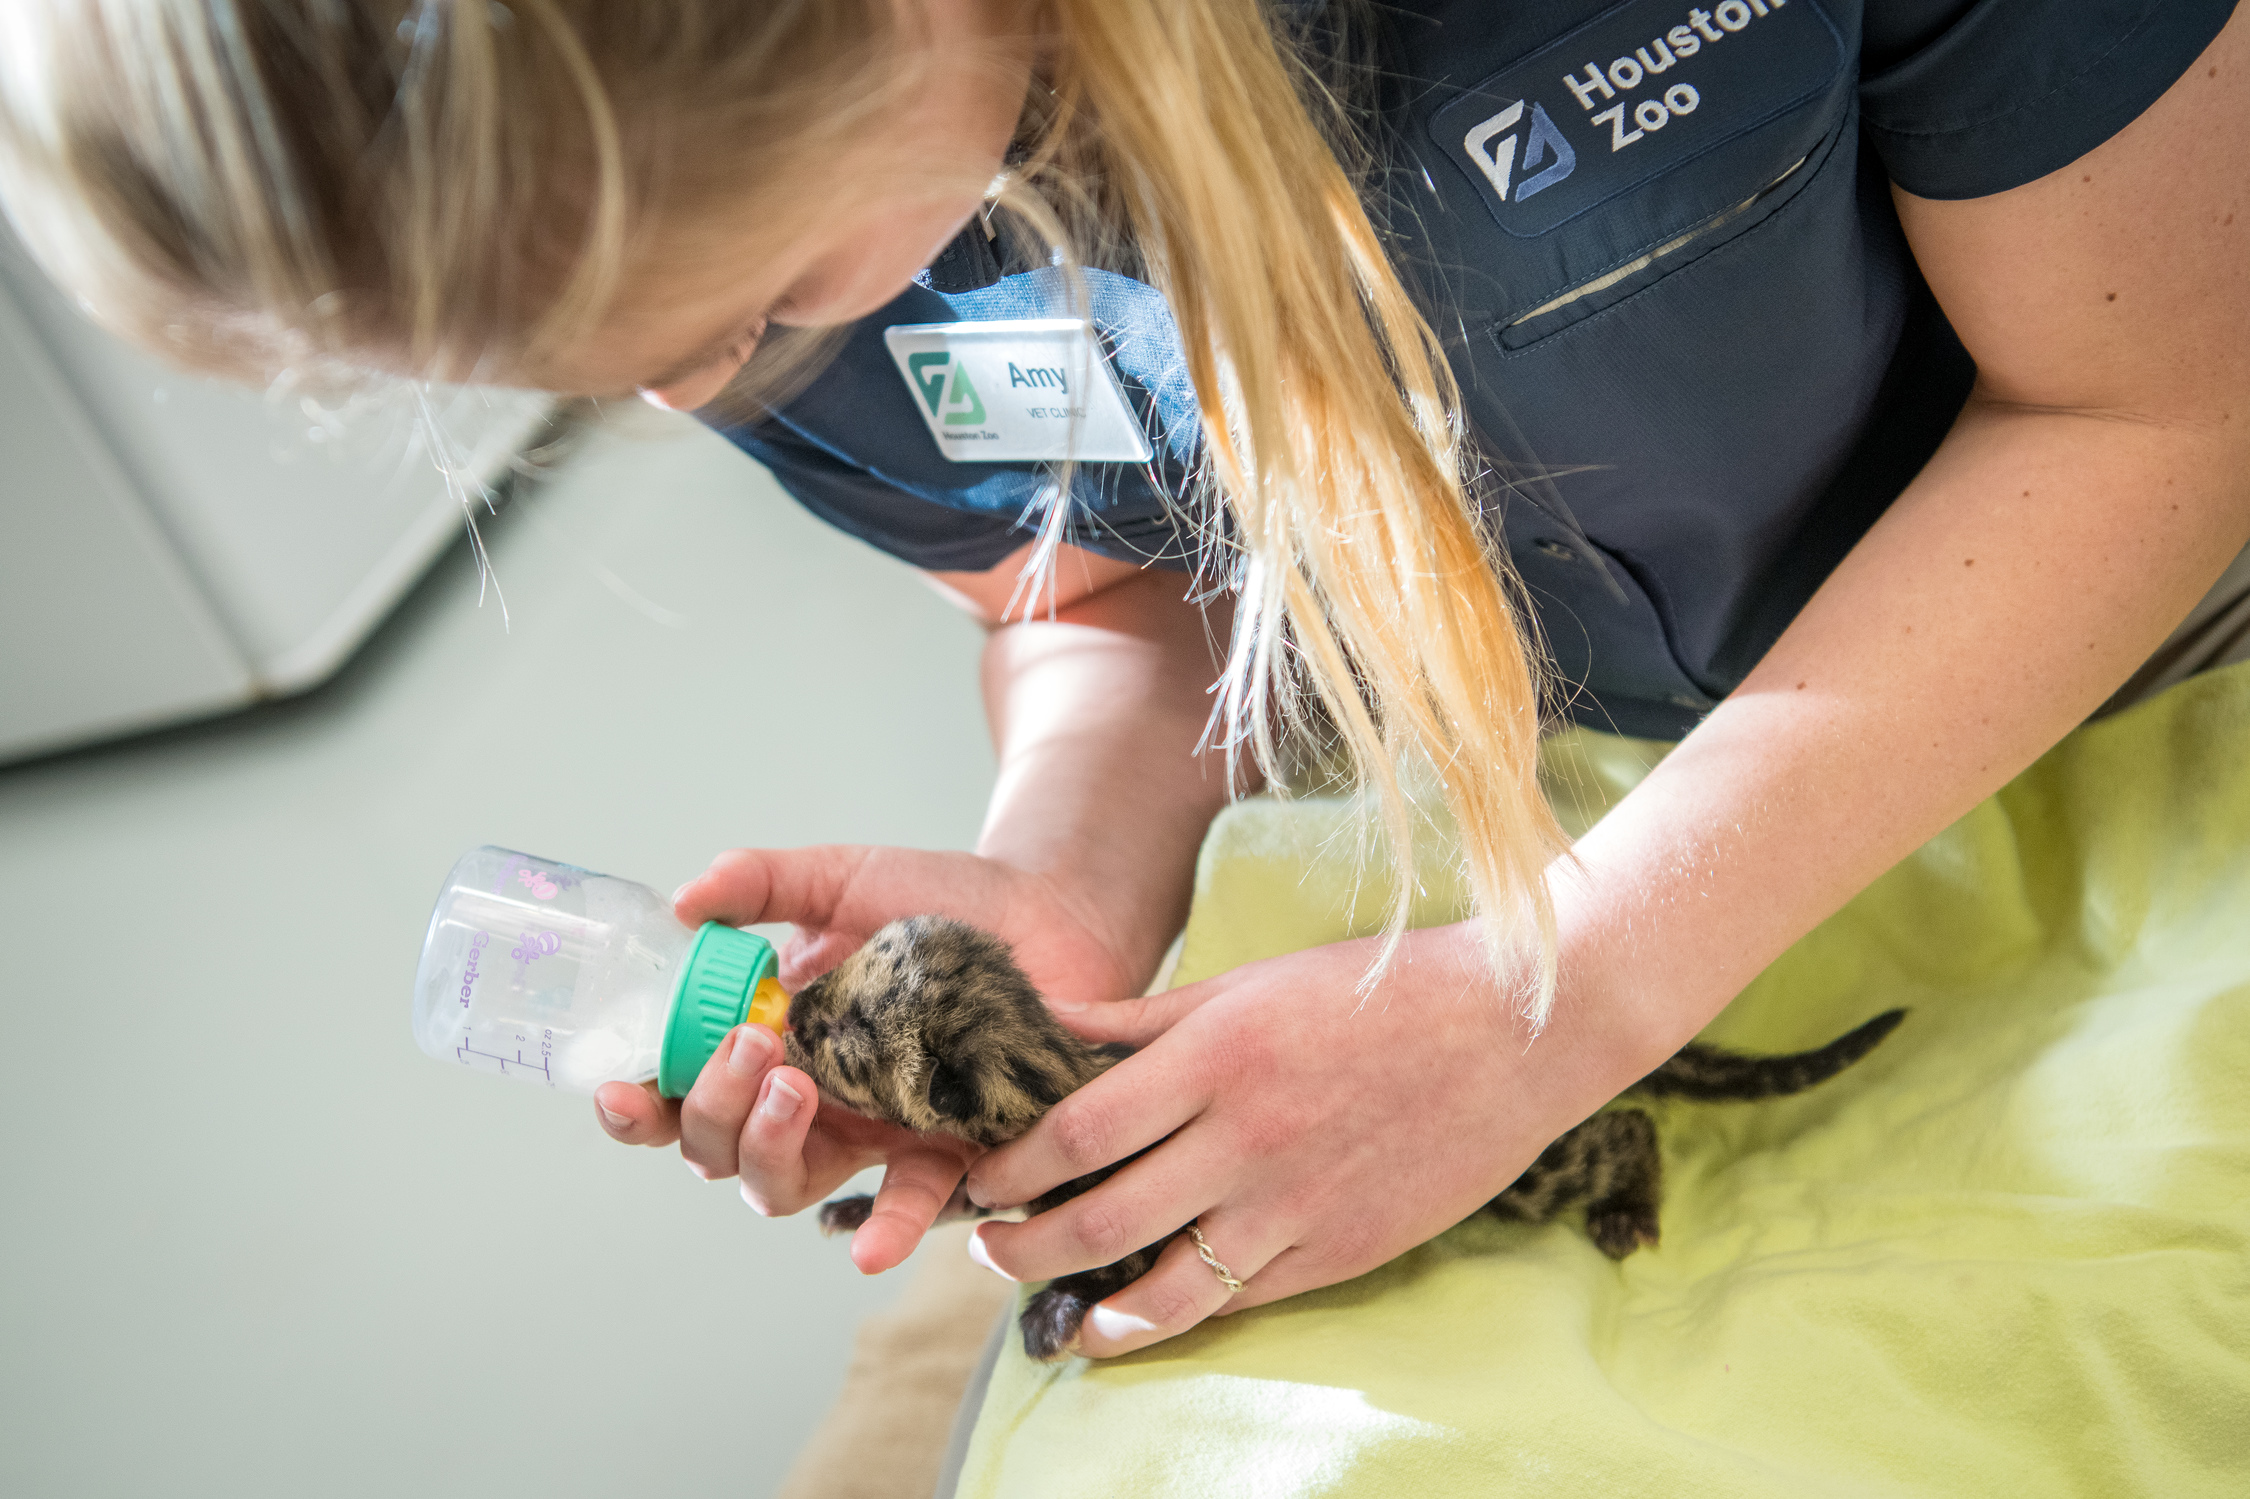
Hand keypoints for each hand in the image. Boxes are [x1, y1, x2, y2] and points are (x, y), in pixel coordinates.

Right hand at [593, 844, 1144, 1271]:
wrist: (1050, 908)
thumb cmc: (942, 899)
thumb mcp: (841, 878)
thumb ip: (763, 883)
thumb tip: (685, 901)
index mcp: (768, 1040)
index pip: (679, 1093)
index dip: (638, 1107)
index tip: (619, 1088)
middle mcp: (807, 1098)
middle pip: (718, 1151)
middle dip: (710, 1111)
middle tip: (751, 1046)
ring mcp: (870, 1130)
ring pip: (784, 1185)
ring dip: (768, 1150)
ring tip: (794, 1086)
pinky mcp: (947, 1146)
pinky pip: (909, 1202)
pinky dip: (887, 1229)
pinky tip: (869, 1246)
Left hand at [959, 922, 1653, 1356]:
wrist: (1515, 1030)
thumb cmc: (1375, 990)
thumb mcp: (1248, 982)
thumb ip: (1140, 1019)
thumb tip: (1043, 1025)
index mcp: (1216, 1058)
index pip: (1077, 1130)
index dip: (1009, 1166)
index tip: (978, 1178)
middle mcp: (1247, 1139)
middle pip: (1098, 1219)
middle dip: (1021, 1248)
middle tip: (988, 1251)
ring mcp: (1296, 1205)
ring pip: (1163, 1290)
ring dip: (1089, 1309)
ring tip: (1056, 1311)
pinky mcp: (1340, 1252)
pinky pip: (1237, 1301)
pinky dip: (1176, 1315)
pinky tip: (1141, 1312)